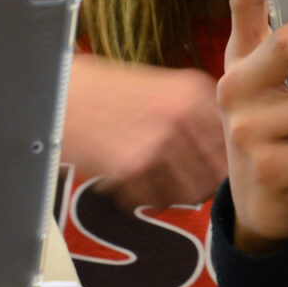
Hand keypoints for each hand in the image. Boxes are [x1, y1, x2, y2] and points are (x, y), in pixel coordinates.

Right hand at [63, 53, 225, 208]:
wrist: (58, 93)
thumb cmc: (108, 91)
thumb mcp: (164, 86)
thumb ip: (196, 113)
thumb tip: (224, 152)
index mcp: (195, 91)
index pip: (229, 144)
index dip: (220, 164)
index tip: (208, 171)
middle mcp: (183, 114)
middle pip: (214, 174)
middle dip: (200, 185)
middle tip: (181, 186)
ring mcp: (160, 141)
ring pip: (188, 192)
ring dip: (173, 195)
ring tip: (151, 184)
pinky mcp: (132, 166)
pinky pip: (155, 200)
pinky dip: (144, 199)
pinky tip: (128, 183)